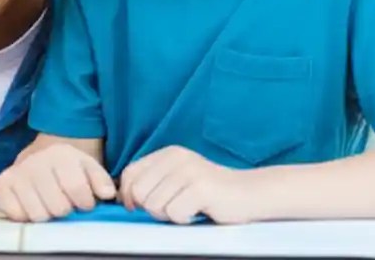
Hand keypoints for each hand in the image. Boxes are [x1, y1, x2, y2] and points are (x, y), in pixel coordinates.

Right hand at [0, 143, 115, 221]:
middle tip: (64, 202)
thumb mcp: (89, 168)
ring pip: (38, 215)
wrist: (40, 158)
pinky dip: (27, 215)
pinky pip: (17, 215)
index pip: (77, 189)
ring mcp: (17, 173)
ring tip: (49, 203)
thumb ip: (101, 180)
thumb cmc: (68, 169)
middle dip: (65, 209)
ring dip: (47, 214)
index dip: (85, 202)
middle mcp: (36, 161)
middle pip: (58, 207)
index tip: (84, 202)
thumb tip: (107, 194)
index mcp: (60, 154)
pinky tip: (33, 204)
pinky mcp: (2, 185)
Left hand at [118, 145, 254, 224]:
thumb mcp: (177, 179)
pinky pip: (175, 213)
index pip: (130, 173)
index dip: (129, 195)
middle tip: (173, 208)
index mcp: (168, 154)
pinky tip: (199, 211)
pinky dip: (184, 220)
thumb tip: (124, 198)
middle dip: (152, 209)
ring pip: (155, 206)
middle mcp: (176, 158)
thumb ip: (153, 182)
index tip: (136, 207)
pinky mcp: (201, 188)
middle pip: (140, 193)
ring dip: (170, 215)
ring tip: (188, 208)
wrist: (250, 193)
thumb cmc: (210, 192)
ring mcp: (189, 171)